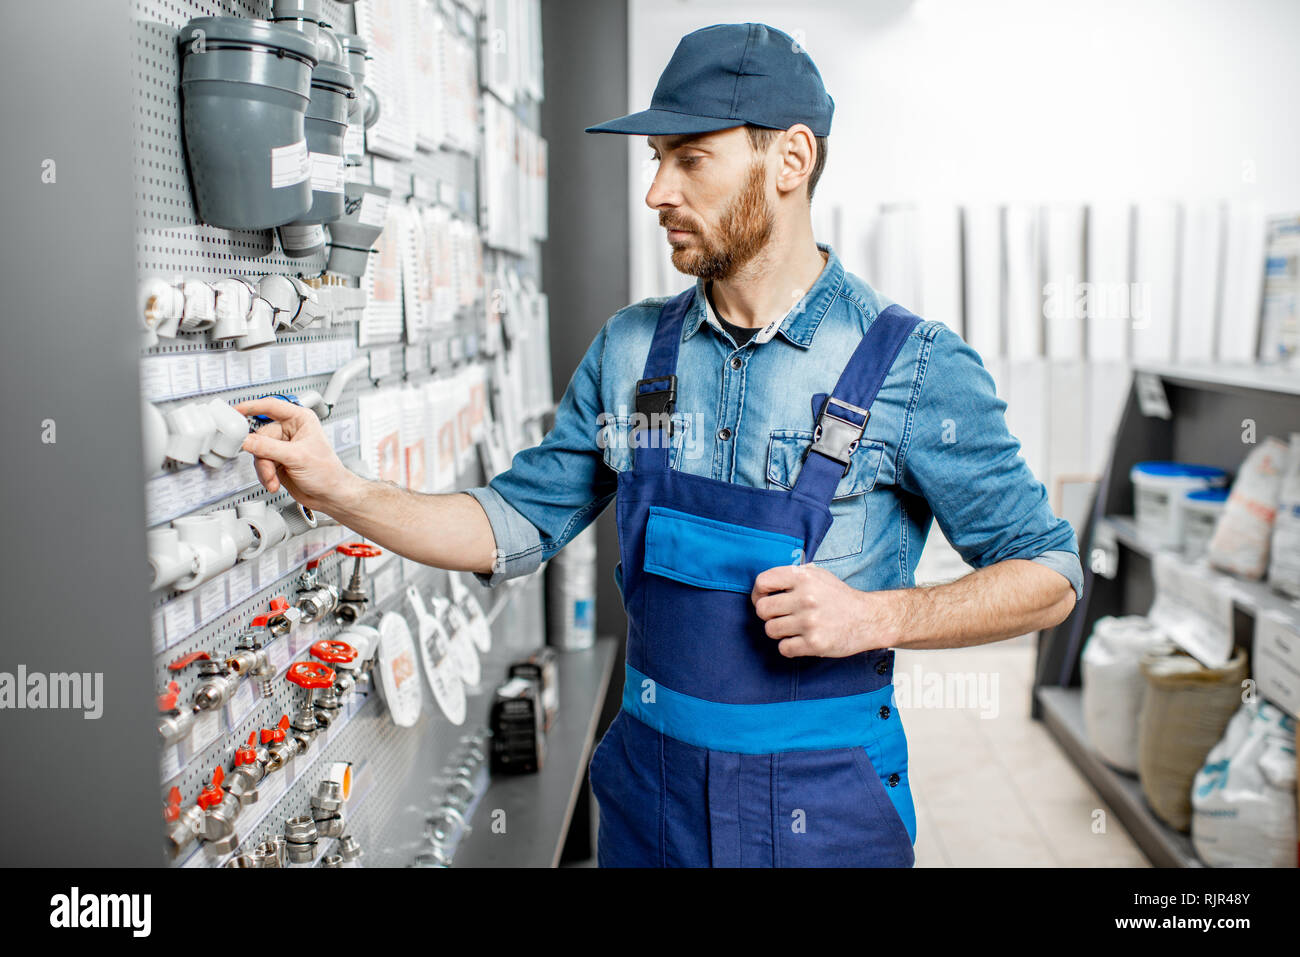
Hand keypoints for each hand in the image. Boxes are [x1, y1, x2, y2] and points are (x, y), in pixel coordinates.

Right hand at [234, 397, 354, 513]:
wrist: (329, 495)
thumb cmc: (327, 473)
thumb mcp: (297, 457)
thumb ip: (269, 448)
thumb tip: (246, 441)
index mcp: (300, 420)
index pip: (272, 406)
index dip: (252, 407)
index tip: (235, 410)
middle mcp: (290, 431)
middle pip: (260, 435)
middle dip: (263, 455)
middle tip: (268, 467)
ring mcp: (281, 446)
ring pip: (258, 452)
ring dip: (264, 469)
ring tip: (274, 478)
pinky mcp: (276, 461)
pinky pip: (260, 464)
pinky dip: (264, 475)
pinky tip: (274, 482)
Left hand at [751, 563, 891, 657]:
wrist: (868, 619)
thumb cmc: (839, 597)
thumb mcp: (818, 576)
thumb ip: (792, 576)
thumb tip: (764, 586)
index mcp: (804, 578)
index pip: (763, 582)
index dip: (758, 593)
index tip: (763, 599)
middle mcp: (806, 598)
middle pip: (762, 609)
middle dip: (768, 615)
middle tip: (780, 616)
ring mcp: (810, 621)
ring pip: (770, 630)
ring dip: (779, 632)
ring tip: (793, 628)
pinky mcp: (814, 643)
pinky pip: (783, 648)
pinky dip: (789, 647)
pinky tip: (800, 641)